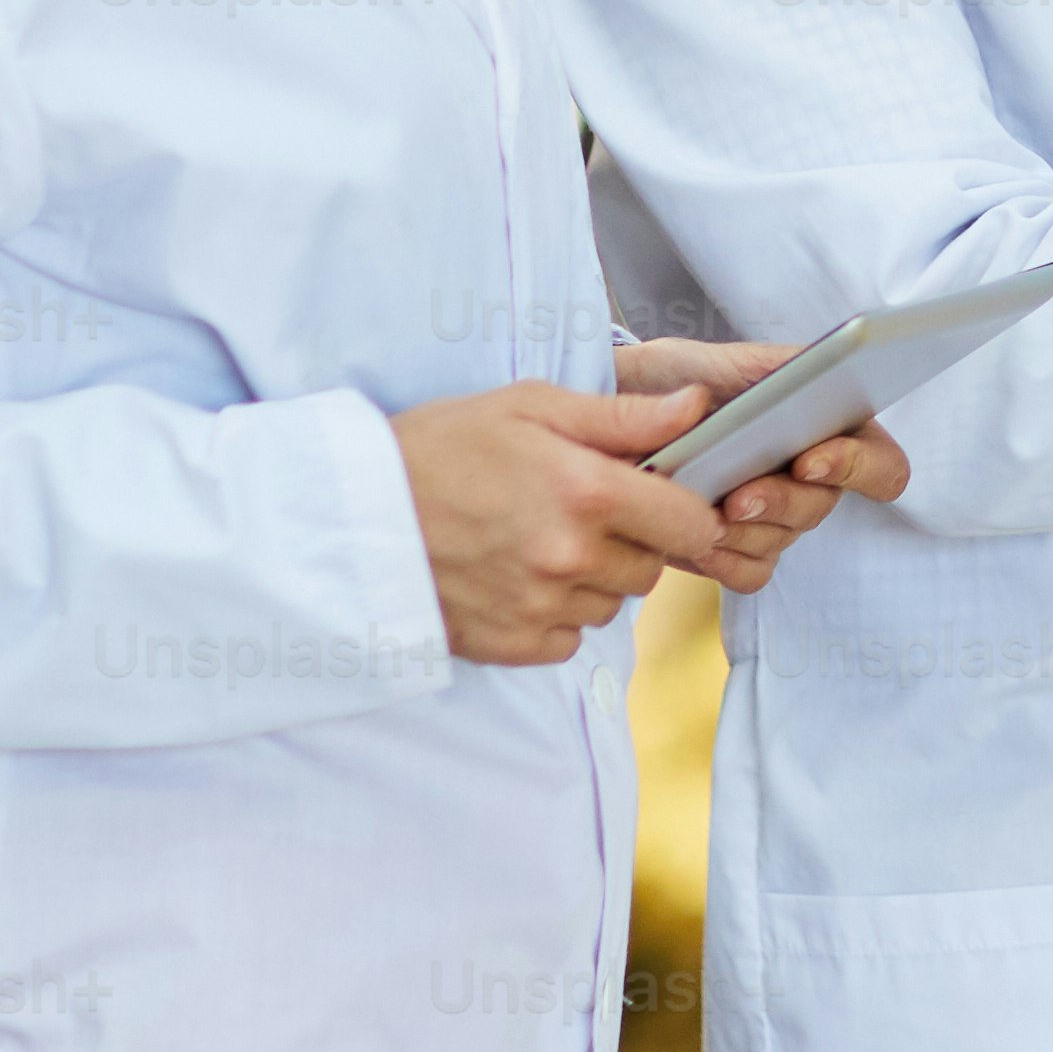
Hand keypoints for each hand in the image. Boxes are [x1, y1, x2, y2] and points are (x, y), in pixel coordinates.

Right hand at [396, 381, 729, 666]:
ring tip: (536, 543)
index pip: (691, 524)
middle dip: (631, 543)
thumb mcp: (529, 406)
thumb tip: (698, 409)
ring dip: (591, 581)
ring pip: (610, 605)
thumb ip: (622, 415)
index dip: (684, 511)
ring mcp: (541, 607)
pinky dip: (554, 617)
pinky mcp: (510, 645)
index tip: (660, 502)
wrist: (353, 514)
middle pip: (651, 569)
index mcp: (588, 492)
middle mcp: (572, 557)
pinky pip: (568, 640)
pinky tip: (516, 580)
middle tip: (579, 515)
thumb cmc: (440, 447)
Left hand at [616, 338, 910, 593]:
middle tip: (737, 497)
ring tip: (704, 514)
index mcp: (823, 425)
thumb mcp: (717, 359)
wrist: (613, 417)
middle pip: (824, 505)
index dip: (857, 466)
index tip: (808, 460)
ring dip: (744, 532)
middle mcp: (807, 476)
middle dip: (781, 501)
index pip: (881, 461)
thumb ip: (771, 365)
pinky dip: (726, 561)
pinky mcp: (739, 550)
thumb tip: (811, 371)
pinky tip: (698, 544)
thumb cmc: (672, 381)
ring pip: (784, 540)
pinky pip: (752, 573)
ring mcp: (775, 517)